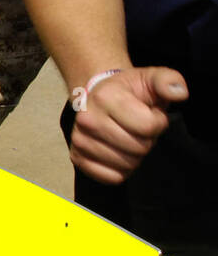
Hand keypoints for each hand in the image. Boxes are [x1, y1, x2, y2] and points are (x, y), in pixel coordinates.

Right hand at [70, 67, 187, 184]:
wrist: (100, 97)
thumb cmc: (129, 91)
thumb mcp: (151, 78)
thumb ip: (169, 81)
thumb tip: (179, 92)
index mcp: (105, 97)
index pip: (148, 126)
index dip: (158, 123)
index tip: (152, 114)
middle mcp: (87, 119)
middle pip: (138, 148)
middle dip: (147, 140)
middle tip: (140, 128)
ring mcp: (79, 140)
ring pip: (126, 165)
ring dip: (135, 156)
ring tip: (129, 138)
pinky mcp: (77, 158)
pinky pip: (111, 177)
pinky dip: (121, 170)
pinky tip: (119, 152)